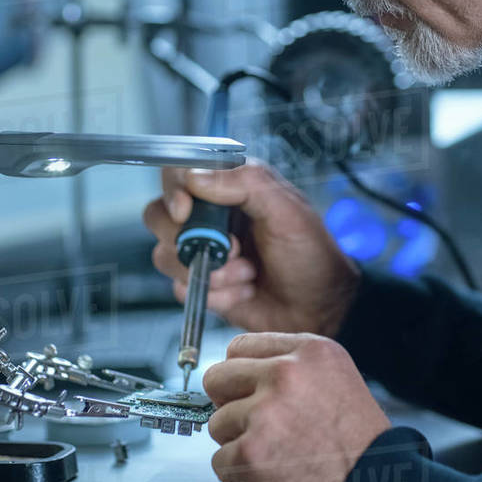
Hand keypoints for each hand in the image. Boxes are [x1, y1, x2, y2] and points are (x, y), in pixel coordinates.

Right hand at [143, 161, 360, 336]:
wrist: (322, 308)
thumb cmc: (311, 255)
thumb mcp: (287, 210)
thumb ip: (245, 183)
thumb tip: (195, 177)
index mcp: (230, 187)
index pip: (178, 174)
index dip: (173, 191)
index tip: (185, 211)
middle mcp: (211, 217)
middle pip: (159, 216)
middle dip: (191, 239)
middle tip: (233, 248)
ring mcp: (204, 252)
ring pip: (165, 256)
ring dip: (210, 270)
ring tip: (247, 273)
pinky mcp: (203, 285)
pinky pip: (181, 289)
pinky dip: (216, 294)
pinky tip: (245, 291)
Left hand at [203, 333, 390, 481]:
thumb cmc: (360, 442)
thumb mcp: (336, 379)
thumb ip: (291, 366)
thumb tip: (241, 372)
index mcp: (310, 351)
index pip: (241, 345)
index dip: (240, 372)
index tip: (246, 389)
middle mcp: (286, 375)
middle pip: (218, 377)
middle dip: (228, 403)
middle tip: (253, 423)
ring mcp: (265, 414)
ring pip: (217, 422)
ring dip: (238, 441)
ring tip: (275, 452)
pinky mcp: (250, 453)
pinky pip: (220, 460)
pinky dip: (240, 474)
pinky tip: (271, 474)